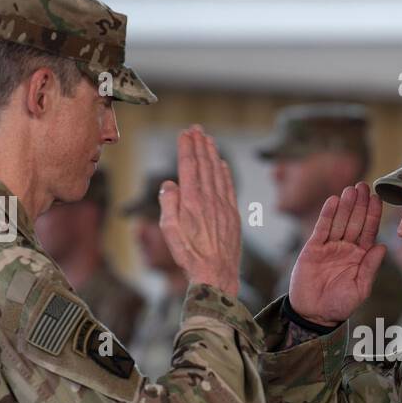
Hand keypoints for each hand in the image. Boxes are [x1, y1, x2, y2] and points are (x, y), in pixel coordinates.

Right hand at [158, 126, 240, 296]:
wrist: (217, 274)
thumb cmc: (189, 255)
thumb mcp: (170, 231)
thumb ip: (168, 204)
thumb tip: (169, 183)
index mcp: (191, 201)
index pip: (188, 166)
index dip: (187, 147)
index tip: (185, 133)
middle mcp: (209, 199)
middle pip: (204, 165)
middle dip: (200, 144)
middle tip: (197, 128)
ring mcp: (223, 206)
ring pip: (218, 173)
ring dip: (213, 154)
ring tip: (208, 139)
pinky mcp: (233, 215)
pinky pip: (229, 187)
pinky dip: (225, 172)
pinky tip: (222, 164)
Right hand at [288, 182, 385, 325]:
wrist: (314, 314)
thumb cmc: (340, 305)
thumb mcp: (360, 289)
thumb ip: (370, 267)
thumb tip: (382, 246)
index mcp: (361, 256)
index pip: (369, 230)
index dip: (373, 214)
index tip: (378, 198)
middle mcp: (346, 248)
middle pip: (355, 221)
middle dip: (360, 204)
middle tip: (364, 186)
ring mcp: (329, 247)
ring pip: (339, 221)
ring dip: (345, 205)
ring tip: (351, 189)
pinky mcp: (313, 248)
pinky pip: (321, 229)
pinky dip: (327, 215)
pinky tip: (333, 201)